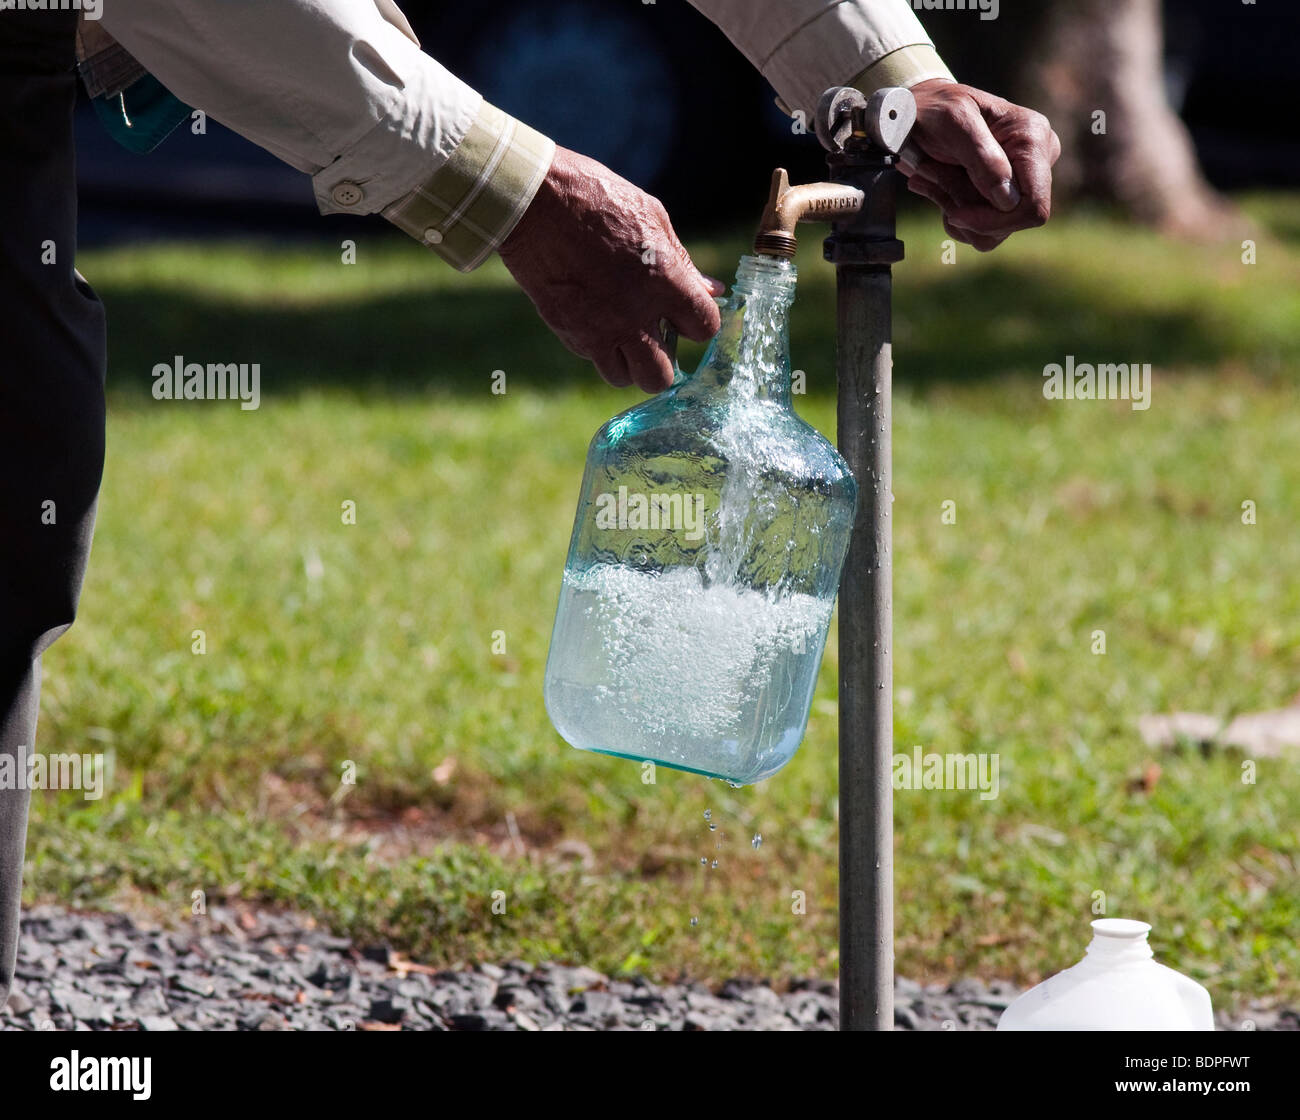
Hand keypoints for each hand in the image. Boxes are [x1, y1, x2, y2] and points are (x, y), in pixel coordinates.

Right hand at [499, 146, 722, 391]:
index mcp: (664, 280)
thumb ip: (683, 262)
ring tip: (624, 334)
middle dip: (664, 361)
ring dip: (629, 361)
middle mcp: (633, 315)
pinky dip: (598, 347)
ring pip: (624, 379)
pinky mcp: (568, 332)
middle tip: (656, 337)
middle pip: (661, 377)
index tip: (686, 313)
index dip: (698, 322)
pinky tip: (595, 317)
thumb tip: (711, 290)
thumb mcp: (651, 217)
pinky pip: (593, 358)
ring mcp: (598, 330)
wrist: (531, 202)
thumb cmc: (596, 199)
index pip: (704, 328)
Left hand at [901, 79, 1060, 250]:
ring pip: (992, 232)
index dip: (996, 220)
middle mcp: (1036, 163)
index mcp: (1035, 139)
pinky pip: (980, 232)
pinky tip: (935, 186)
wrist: (918, 113)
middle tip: (932, 175)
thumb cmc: (936, 109)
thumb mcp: (955, 121)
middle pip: (1010, 221)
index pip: (1034, 205)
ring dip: (954, 210)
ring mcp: (1020, 183)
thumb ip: (982, 157)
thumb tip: (1008, 199)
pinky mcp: (1001, 198)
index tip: (955, 213)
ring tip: (931, 176)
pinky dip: (952, 215)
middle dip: (967, 209)